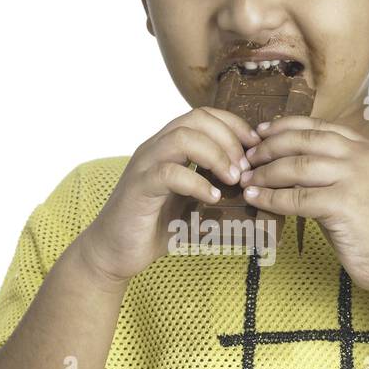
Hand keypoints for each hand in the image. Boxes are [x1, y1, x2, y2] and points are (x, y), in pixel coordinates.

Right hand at [76, 106, 261, 285]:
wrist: (114, 252)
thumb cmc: (153, 228)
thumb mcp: (191, 204)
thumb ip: (213, 189)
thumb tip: (251, 189)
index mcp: (167, 147)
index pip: (203, 115)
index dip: (233, 125)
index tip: (254, 146)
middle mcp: (155, 149)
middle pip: (195, 119)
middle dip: (229, 138)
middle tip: (246, 167)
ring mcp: (144, 166)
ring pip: (182, 139)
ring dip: (215, 156)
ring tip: (232, 179)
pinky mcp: (138, 188)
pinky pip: (169, 173)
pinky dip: (196, 183)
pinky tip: (212, 198)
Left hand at [239, 115, 368, 292]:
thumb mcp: (354, 188)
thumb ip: (327, 172)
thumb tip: (282, 165)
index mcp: (366, 148)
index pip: (318, 127)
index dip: (283, 127)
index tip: (259, 134)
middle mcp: (362, 156)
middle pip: (304, 141)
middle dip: (269, 148)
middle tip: (247, 159)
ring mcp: (355, 178)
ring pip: (297, 167)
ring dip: (265, 174)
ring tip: (246, 181)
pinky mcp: (345, 203)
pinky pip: (297, 198)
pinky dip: (271, 199)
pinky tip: (255, 200)